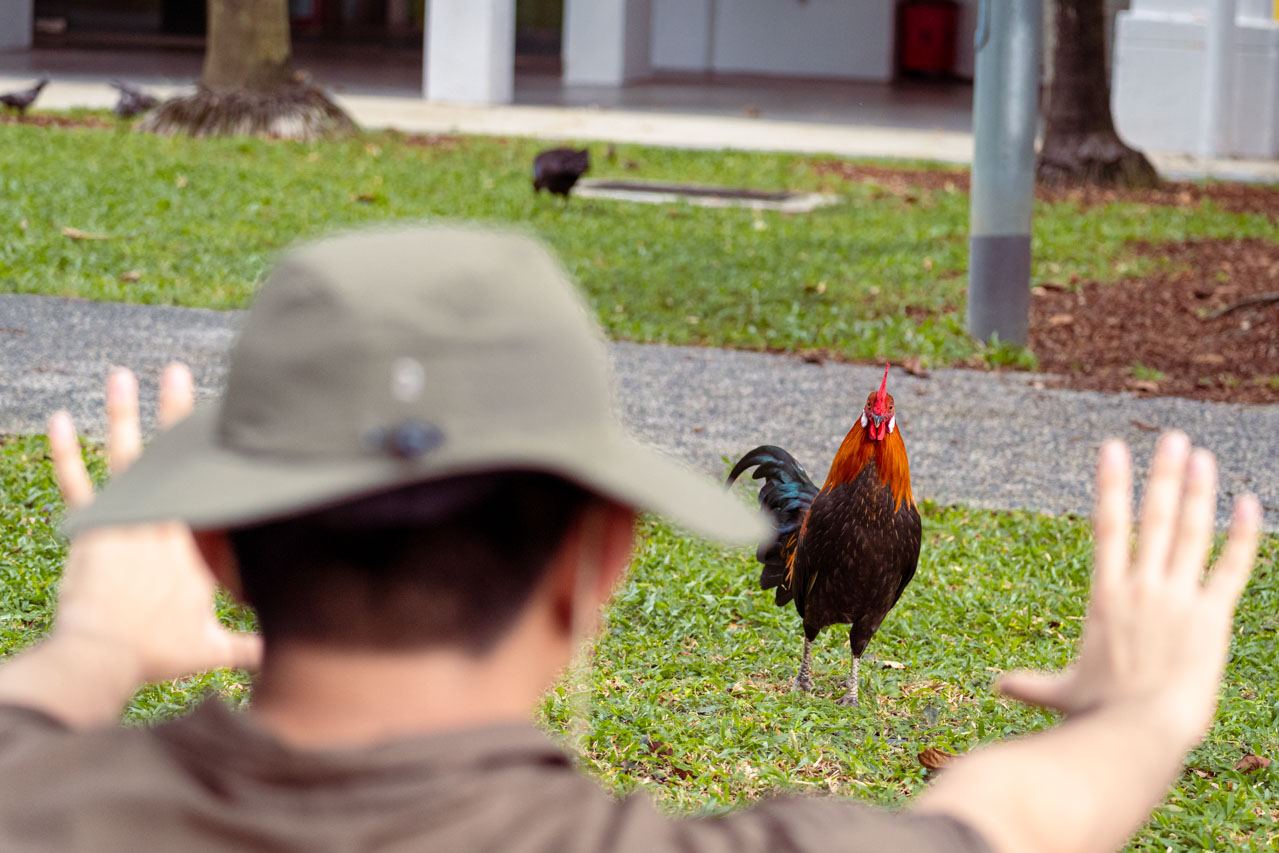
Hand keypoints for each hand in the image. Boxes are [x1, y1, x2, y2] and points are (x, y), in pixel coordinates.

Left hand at [47, 365, 260, 685]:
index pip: (212, 489)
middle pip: (173, 457)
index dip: (218, 454)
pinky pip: (76, 482)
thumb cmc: (157, 653)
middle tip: (177, 370)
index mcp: (197, 546)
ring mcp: (126, 519)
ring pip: (127, 457)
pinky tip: (59, 419)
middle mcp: (164, 521)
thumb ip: (248, 648)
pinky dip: (66, 451)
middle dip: (176, 412)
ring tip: (121, 375)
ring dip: (123, 414)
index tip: (227, 420)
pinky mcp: (90, 528)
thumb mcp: (211, 650)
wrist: (103, 656)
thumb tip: (282, 657)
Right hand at [999, 433, 1261, 746]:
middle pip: (1154, 518)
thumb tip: (997, 688)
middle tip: (1170, 437)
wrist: (1139, 731)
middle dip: (1162, 474)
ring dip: (1198, 492)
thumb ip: (1032, 685)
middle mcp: (1142, 588)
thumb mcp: (1061, 694)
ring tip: (1203, 456)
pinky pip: (1231, 568)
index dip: (1112, 484)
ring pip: (1191, 533)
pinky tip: (1249, 504)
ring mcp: (1177, 600)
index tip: (1113, 448)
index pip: (1108, 526)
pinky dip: (1242, 536)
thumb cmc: (1097, 717)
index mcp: (1106, 596)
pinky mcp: (1211, 618)